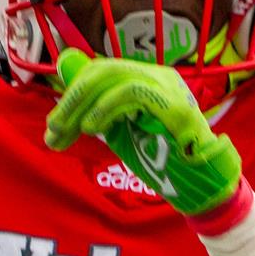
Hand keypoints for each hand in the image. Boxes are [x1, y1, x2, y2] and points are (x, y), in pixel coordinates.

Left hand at [45, 50, 242, 216]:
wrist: (202, 185)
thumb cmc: (164, 161)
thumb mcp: (123, 134)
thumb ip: (99, 119)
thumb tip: (60, 116)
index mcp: (146, 80)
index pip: (100, 72)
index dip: (72, 95)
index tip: (54, 127)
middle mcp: (158, 76)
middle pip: (102, 71)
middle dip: (71, 99)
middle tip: (52, 130)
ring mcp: (168, 87)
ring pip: (112, 75)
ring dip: (82, 103)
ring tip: (70, 130)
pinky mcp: (175, 104)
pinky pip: (132, 92)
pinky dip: (106, 107)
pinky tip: (92, 127)